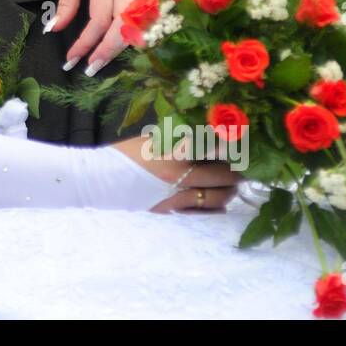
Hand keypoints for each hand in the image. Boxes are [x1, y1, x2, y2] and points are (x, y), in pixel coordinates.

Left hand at [51, 0, 147, 74]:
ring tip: (100, 61)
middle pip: (124, 27)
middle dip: (108, 52)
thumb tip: (56, 29)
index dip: (87, 43)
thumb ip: (67, 0)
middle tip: (90, 69)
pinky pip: (142, 18)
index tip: (72, 58)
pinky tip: (117, 46)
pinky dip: (131, 35)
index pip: (100, 20)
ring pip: (137, 26)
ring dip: (120, 47)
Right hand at [110, 135, 240, 213]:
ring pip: (217, 196)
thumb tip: (209, 133)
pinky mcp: (172, 211)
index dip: (233, 146)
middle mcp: (179, 176)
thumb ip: (180, 138)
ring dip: (229, 189)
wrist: (100, 181)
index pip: (215, 148)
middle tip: (244, 164)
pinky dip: (216, 207)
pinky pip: (203, 212)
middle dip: (237, 169)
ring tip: (233, 183)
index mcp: (174, 153)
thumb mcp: (152, 139)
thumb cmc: (125, 155)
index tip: (244, 141)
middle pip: (222, 174)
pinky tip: (220, 202)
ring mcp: (176, 197)